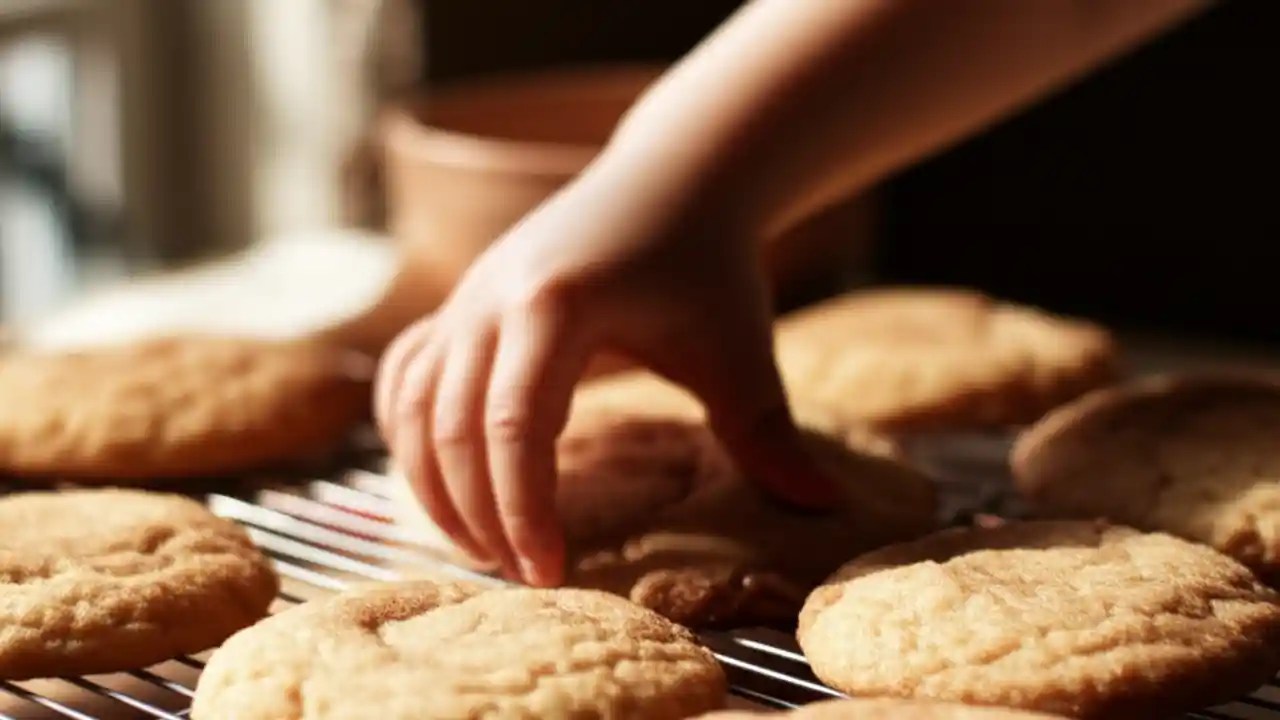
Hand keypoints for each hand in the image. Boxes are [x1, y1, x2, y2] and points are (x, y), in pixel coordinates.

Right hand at [374, 157, 837, 586]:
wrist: (676, 179)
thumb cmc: (709, 265)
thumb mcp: (740, 350)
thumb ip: (766, 433)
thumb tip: (819, 506)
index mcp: (557, 305)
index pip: (517, 426)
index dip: (524, 509)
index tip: (551, 573)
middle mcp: (493, 297)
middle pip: (453, 427)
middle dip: (478, 513)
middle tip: (520, 574)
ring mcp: (467, 297)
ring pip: (412, 406)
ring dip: (433, 484)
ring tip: (479, 546)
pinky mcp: (461, 303)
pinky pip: (406, 376)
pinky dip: (410, 434)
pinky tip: (440, 480)